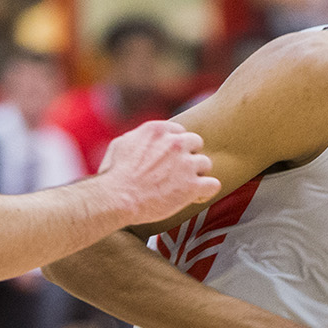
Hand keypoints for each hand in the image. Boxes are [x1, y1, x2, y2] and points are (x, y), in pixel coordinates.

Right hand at [99, 120, 220, 224]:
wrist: (117, 197)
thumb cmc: (114, 174)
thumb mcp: (121, 144)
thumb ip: (139, 137)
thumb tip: (143, 139)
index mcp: (158, 130)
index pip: (180, 131)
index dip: (176, 146)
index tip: (170, 158)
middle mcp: (175, 143)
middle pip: (196, 143)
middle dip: (189, 156)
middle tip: (178, 171)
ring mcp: (186, 164)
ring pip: (206, 163)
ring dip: (198, 174)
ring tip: (186, 186)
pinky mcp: (192, 186)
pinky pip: (213, 184)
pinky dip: (207, 191)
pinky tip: (197, 196)